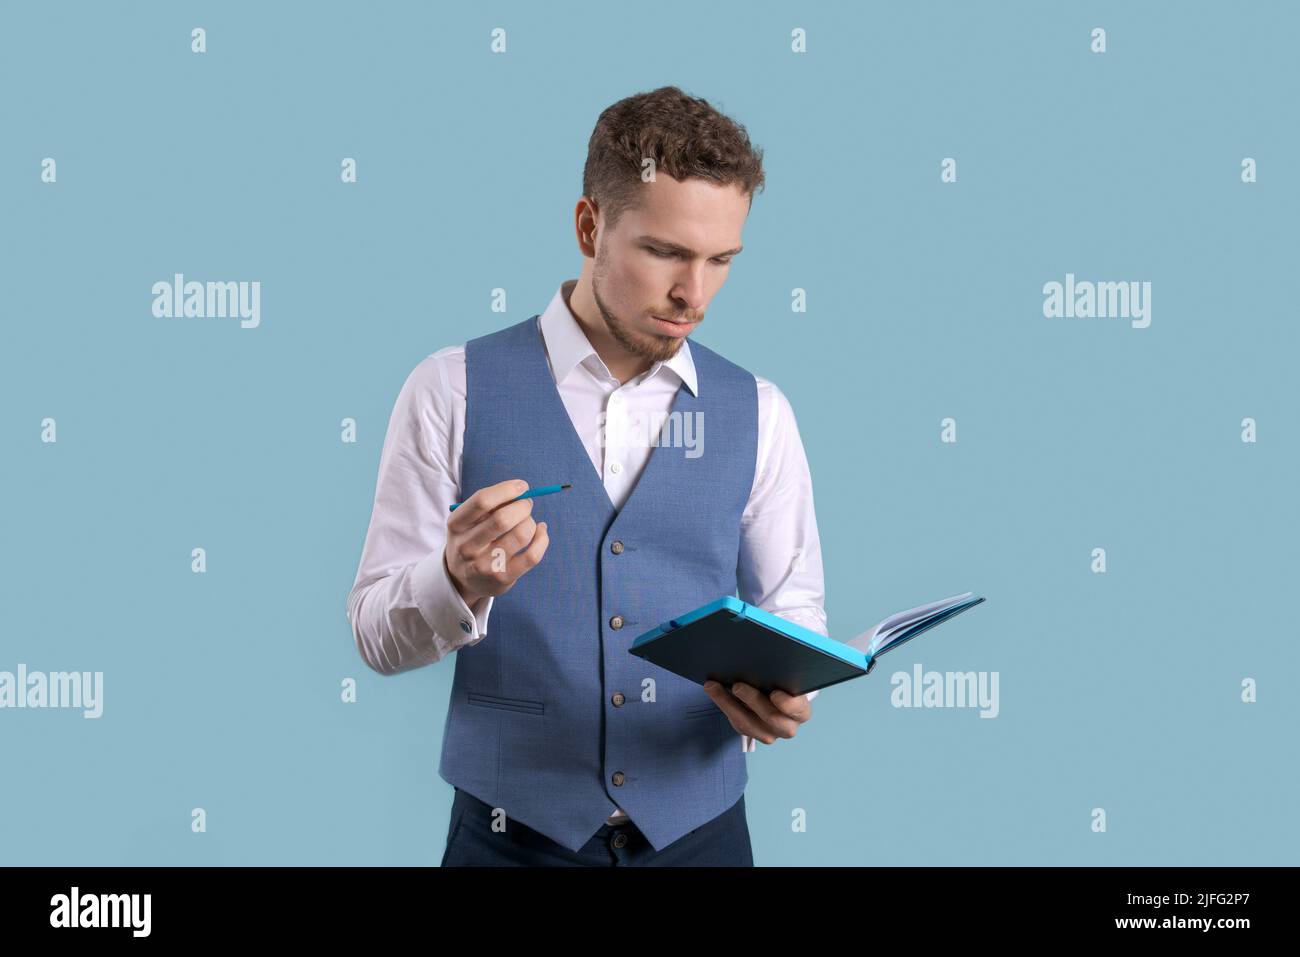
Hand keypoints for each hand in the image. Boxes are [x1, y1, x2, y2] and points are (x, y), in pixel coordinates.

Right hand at [444, 479, 549, 605]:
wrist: (462, 579)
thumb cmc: (472, 540)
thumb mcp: (467, 522)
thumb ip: (489, 505)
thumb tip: (522, 491)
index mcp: (456, 525)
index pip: (482, 501)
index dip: (507, 489)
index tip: (522, 486)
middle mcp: (467, 546)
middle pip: (503, 518)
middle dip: (522, 506)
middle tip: (527, 504)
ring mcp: (485, 565)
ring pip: (521, 534)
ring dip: (531, 522)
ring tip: (528, 521)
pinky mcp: (504, 578)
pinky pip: (532, 555)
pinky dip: (542, 538)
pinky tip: (541, 531)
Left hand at [702, 680, 812, 744]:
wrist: (774, 692)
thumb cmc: (782, 682)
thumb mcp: (785, 677)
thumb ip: (778, 672)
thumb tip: (758, 656)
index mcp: (801, 710)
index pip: (798, 709)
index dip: (788, 704)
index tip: (775, 693)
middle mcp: (787, 726)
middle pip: (771, 717)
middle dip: (752, 700)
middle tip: (737, 685)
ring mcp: (768, 733)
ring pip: (747, 723)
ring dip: (728, 703)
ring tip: (714, 686)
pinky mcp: (750, 733)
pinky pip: (735, 722)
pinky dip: (723, 705)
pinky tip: (714, 690)